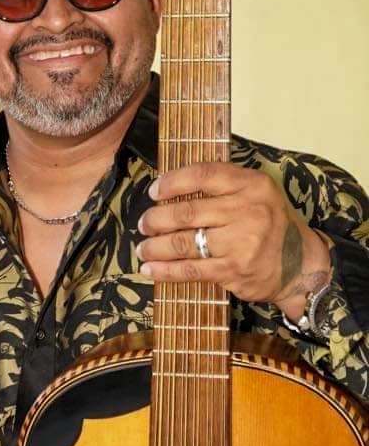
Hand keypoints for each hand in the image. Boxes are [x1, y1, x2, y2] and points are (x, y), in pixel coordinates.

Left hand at [138, 162, 330, 317]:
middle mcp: (248, 210)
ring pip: (184, 243)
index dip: (172, 182)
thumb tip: (169, 187)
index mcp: (252, 185)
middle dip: (156, 219)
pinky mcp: (235, 270)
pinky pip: (190, 270)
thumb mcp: (256, 194)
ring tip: (144, 248)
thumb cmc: (269, 225)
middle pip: (187, 211)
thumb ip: (222, 187)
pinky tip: (150, 270)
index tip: (154, 191)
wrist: (301, 264)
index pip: (203, 174)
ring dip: (155, 247)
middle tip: (144, 224)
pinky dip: (165, 271)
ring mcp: (242, 242)